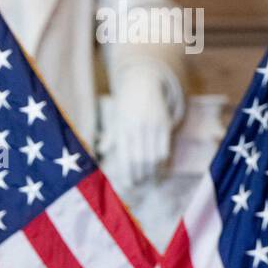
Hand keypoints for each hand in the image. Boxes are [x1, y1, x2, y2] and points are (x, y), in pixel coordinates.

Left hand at [108, 66, 172, 186]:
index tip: (128, 184)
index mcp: (122, 128)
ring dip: (151, 171)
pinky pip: (164, 148)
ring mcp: (152, 126)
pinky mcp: (164, 124)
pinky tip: (158, 167)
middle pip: (140, 160)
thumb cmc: (125, 105)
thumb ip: (111, 136)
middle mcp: (137, 127)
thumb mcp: (115, 119)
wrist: (142, 84)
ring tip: (147, 178)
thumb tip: (103, 151)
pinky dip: (161, 161)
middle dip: (139, 175)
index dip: (127, 173)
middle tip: (138, 184)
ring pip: (154, 156)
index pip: (125, 157)